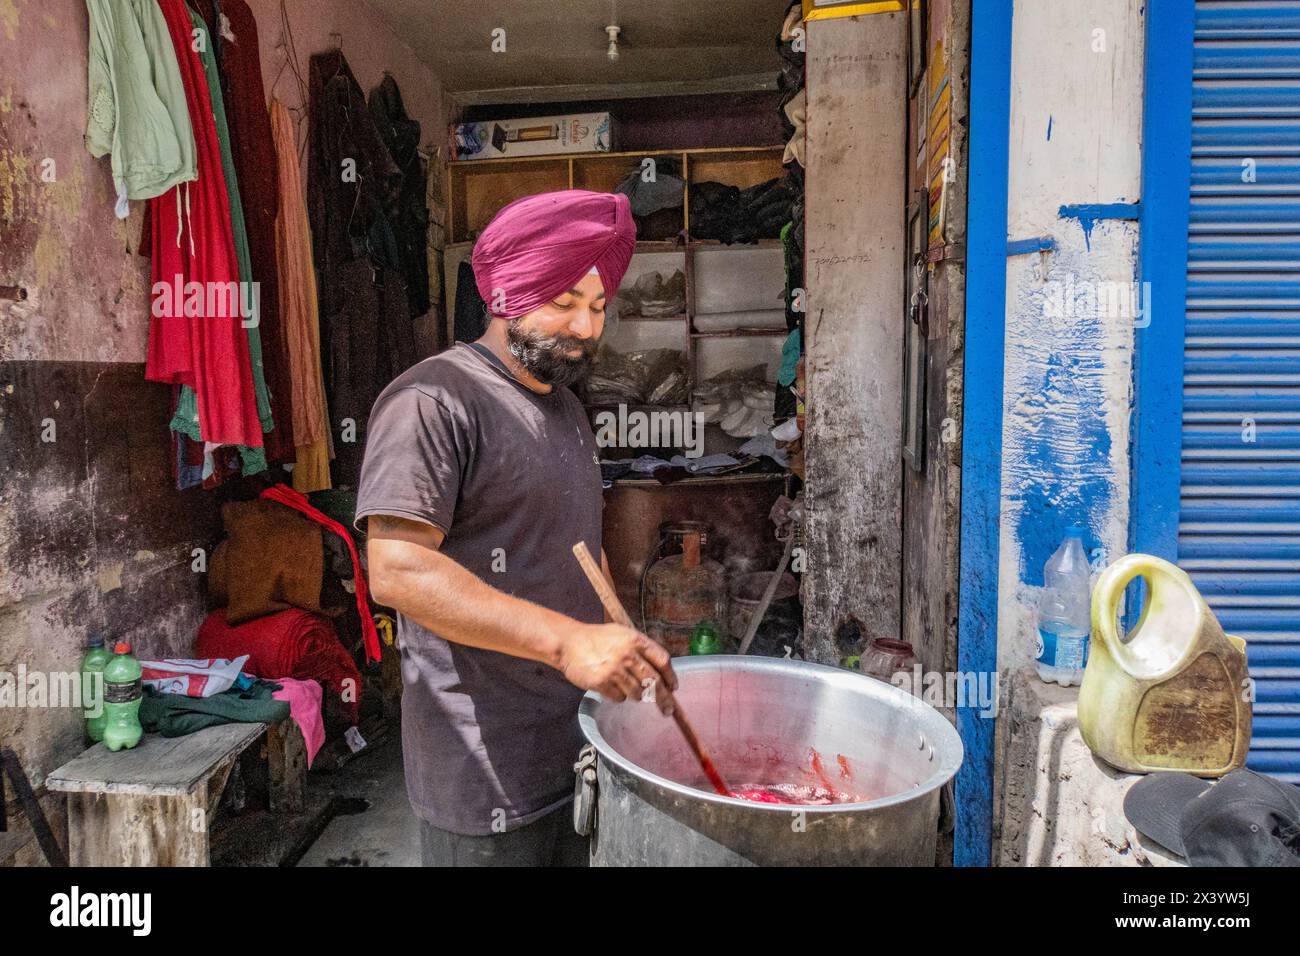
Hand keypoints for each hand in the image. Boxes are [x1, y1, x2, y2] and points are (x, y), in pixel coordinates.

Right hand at [559, 623, 678, 714]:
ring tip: (623, 683)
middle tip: (668, 710)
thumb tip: (663, 673)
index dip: (671, 677)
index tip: (673, 687)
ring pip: (637, 693)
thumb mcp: (623, 634)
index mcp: (636, 640)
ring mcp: (614, 670)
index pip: (662, 661)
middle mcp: (627, 655)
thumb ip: (642, 650)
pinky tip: (609, 685)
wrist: (569, 643)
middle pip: (654, 682)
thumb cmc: (598, 639)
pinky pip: (619, 699)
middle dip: (664, 699)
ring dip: (635, 694)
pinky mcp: (601, 682)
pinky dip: (617, 696)